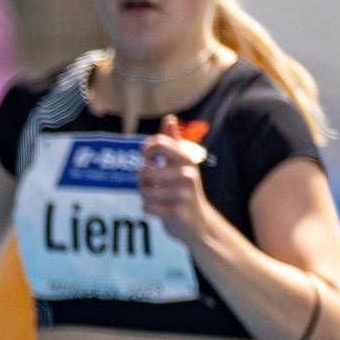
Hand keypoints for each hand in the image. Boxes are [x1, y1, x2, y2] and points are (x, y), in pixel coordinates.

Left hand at [136, 114, 214, 242]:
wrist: (197, 221)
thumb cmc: (184, 188)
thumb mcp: (181, 163)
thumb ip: (172, 142)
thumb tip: (169, 118)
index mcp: (186, 159)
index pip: (159, 144)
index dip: (146, 150)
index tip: (146, 157)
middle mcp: (187, 175)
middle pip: (143, 172)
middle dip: (141, 180)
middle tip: (152, 183)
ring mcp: (183, 195)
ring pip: (144, 191)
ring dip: (145, 195)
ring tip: (159, 196)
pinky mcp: (176, 213)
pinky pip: (147, 207)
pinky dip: (149, 209)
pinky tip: (161, 209)